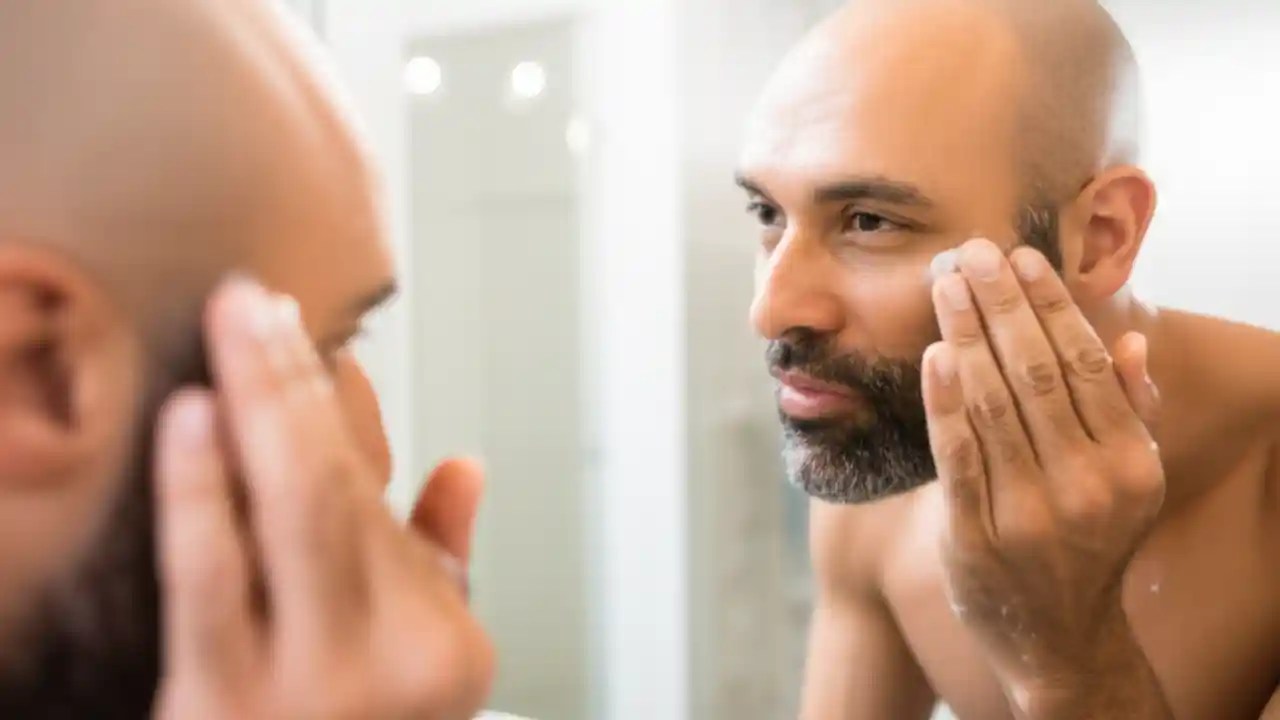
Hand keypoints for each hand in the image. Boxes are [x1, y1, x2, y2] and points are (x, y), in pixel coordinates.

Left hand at [152, 278, 493, 719]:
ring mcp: (313, 686)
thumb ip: (443, 565)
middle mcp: (391, 657)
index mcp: (444, 644)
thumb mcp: (424, 673)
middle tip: (258, 300)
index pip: (384, 501)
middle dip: (298, 382)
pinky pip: (214, 582)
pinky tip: (193, 422)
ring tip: (235, 327)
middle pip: (344, 488)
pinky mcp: (225, 710)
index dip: (335, 412)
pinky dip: (203, 492)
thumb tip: (463, 468)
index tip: (302, 339)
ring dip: (263, 407)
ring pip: (296, 512)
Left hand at [922, 239, 1163, 690]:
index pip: (1087, 365)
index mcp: (1129, 465)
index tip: (1021, 258)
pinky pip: (958, 458)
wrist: (1059, 640)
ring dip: (967, 335)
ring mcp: (1029, 516)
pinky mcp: (977, 538)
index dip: (1050, 306)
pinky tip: (935, 354)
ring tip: (945, 284)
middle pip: (1037, 374)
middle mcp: (1086, 488)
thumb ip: (1132, 412)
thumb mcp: (1132, 484)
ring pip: (994, 406)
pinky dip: (945, 403)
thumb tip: (1131, 341)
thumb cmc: (1091, 543)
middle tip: (971, 251)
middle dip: (1001, 305)